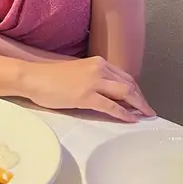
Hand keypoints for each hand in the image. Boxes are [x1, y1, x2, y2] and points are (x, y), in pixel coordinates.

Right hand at [22, 55, 154, 122]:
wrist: (34, 78)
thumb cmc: (50, 77)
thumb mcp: (77, 72)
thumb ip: (93, 78)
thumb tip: (107, 92)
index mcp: (97, 62)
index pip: (124, 76)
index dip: (136, 89)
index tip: (141, 100)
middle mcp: (99, 69)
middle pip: (129, 84)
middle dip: (141, 99)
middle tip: (148, 111)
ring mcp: (93, 82)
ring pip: (125, 93)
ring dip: (137, 106)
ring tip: (144, 116)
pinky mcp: (87, 96)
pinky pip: (112, 106)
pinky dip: (124, 114)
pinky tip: (131, 120)